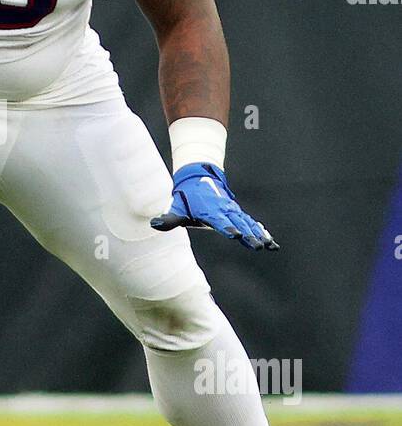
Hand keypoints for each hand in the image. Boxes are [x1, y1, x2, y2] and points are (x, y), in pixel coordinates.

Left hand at [151, 162, 277, 250]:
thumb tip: (153, 224)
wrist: (198, 179)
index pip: (220, 221)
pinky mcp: (237, 213)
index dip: (227, 228)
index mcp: (210, 211)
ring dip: (259, 234)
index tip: (236, 235)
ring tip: (270, 246)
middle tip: (258, 245)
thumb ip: (168, 219)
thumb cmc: (185, 199)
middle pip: (239, 223)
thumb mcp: (176, 208)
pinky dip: (262, 231)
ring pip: (249, 223)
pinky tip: (272, 243)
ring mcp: (233, 211)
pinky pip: (252, 223)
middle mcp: (224, 210)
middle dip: (249, 235)